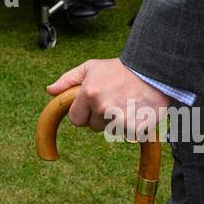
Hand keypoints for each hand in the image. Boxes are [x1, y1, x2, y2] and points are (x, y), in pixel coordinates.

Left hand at [45, 58, 169, 133]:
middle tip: (114, 99)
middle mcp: (103, 107)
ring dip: (116, 122)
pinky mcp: (136, 128)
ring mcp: (120, 118)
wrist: (153, 70)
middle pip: (94, 127)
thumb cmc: (120, 69)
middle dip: (101, 117)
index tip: (93, 104)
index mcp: (89, 93)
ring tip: (126, 103)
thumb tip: (50, 91)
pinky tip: (137, 111)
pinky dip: (132, 127)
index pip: (75, 119)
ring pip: (110, 131)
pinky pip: (127, 136)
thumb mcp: (91, 67)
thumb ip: (68, 80)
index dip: (83, 113)